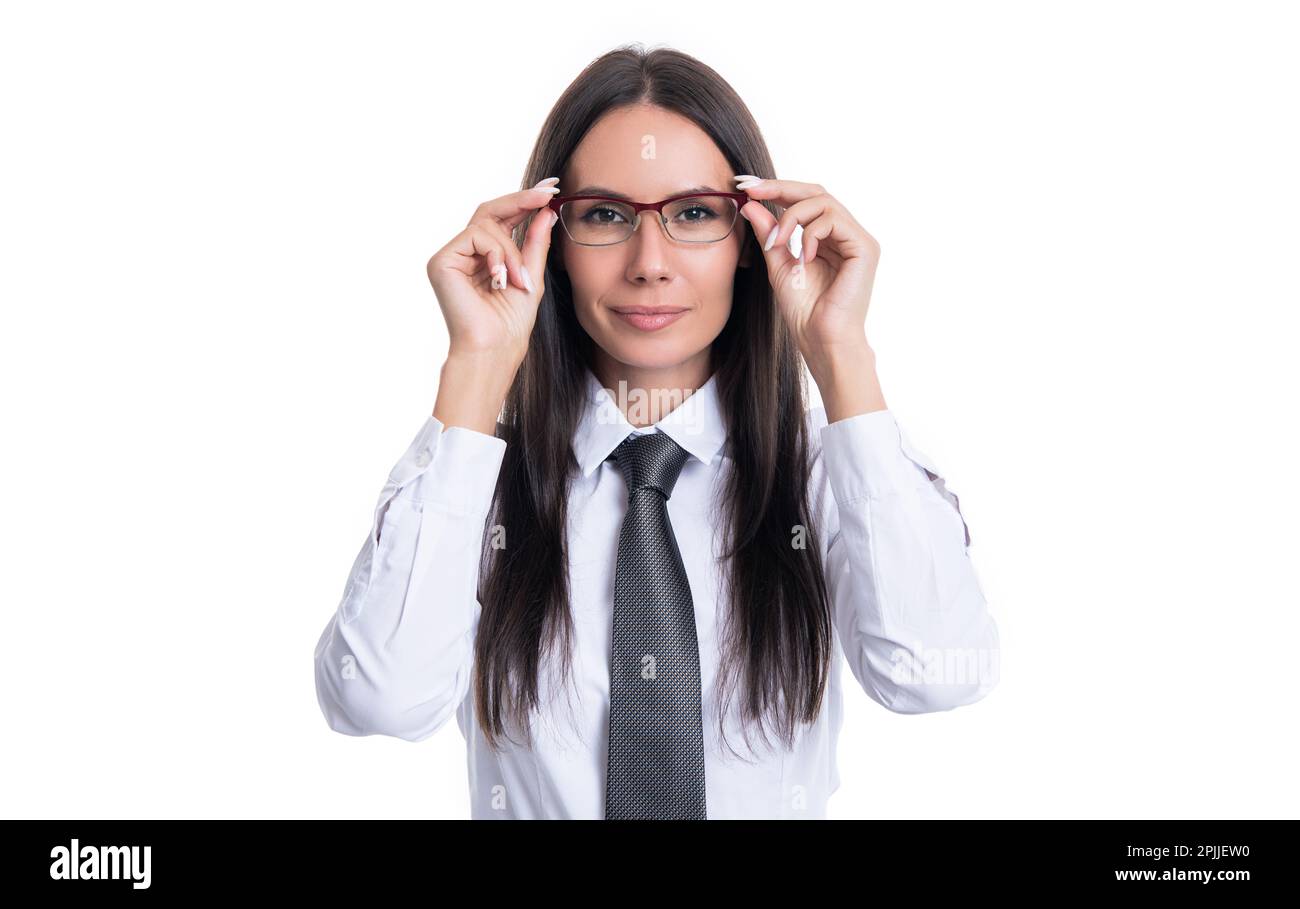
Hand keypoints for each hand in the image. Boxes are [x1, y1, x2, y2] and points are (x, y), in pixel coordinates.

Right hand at [426, 177, 559, 365]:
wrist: (494, 348)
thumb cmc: (510, 322)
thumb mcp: (531, 276)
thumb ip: (536, 243)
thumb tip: (546, 210)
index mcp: (484, 257)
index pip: (502, 219)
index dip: (524, 202)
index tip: (551, 188)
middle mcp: (464, 254)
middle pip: (489, 211)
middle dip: (521, 201)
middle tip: (546, 193)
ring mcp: (451, 256)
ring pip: (487, 225)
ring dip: (512, 251)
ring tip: (520, 281)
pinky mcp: (441, 261)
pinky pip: (476, 236)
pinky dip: (496, 255)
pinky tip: (501, 280)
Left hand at [735, 176, 879, 363]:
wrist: (821, 339)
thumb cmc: (805, 311)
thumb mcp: (778, 264)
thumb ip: (769, 233)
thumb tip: (750, 204)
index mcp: (829, 238)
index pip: (806, 201)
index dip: (777, 189)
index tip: (747, 187)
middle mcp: (847, 235)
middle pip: (816, 192)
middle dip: (780, 188)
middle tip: (751, 190)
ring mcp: (858, 239)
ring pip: (823, 201)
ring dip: (791, 217)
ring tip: (776, 242)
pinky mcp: (865, 247)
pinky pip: (834, 220)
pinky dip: (810, 233)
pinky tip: (803, 256)